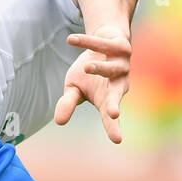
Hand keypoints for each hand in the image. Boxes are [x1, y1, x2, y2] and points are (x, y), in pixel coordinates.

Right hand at [55, 25, 131, 143]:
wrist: (104, 42)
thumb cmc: (89, 72)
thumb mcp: (74, 88)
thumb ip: (68, 103)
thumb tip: (59, 122)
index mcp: (108, 98)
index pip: (109, 117)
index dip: (113, 128)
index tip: (117, 139)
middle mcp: (119, 83)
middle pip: (116, 95)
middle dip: (113, 104)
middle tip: (113, 113)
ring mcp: (122, 65)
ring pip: (111, 69)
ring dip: (99, 69)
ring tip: (86, 67)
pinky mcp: (121, 46)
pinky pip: (101, 44)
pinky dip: (85, 42)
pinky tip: (70, 41)